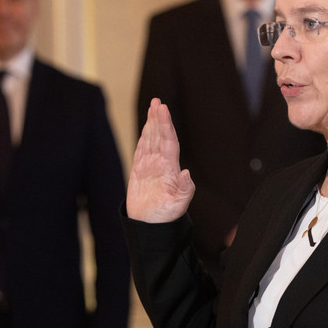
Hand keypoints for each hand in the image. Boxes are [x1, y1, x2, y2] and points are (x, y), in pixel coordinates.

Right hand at [127, 99, 194, 222]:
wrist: (151, 226)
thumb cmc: (166, 217)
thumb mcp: (178, 205)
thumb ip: (185, 190)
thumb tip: (187, 174)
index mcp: (170, 168)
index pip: (169, 141)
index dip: (166, 125)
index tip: (163, 109)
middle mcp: (161, 164)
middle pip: (160, 136)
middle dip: (159, 119)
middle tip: (157, 101)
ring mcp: (150, 167)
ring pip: (152, 140)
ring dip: (152, 124)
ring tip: (153, 107)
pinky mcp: (140, 171)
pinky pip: (142, 150)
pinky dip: (144, 137)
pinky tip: (147, 127)